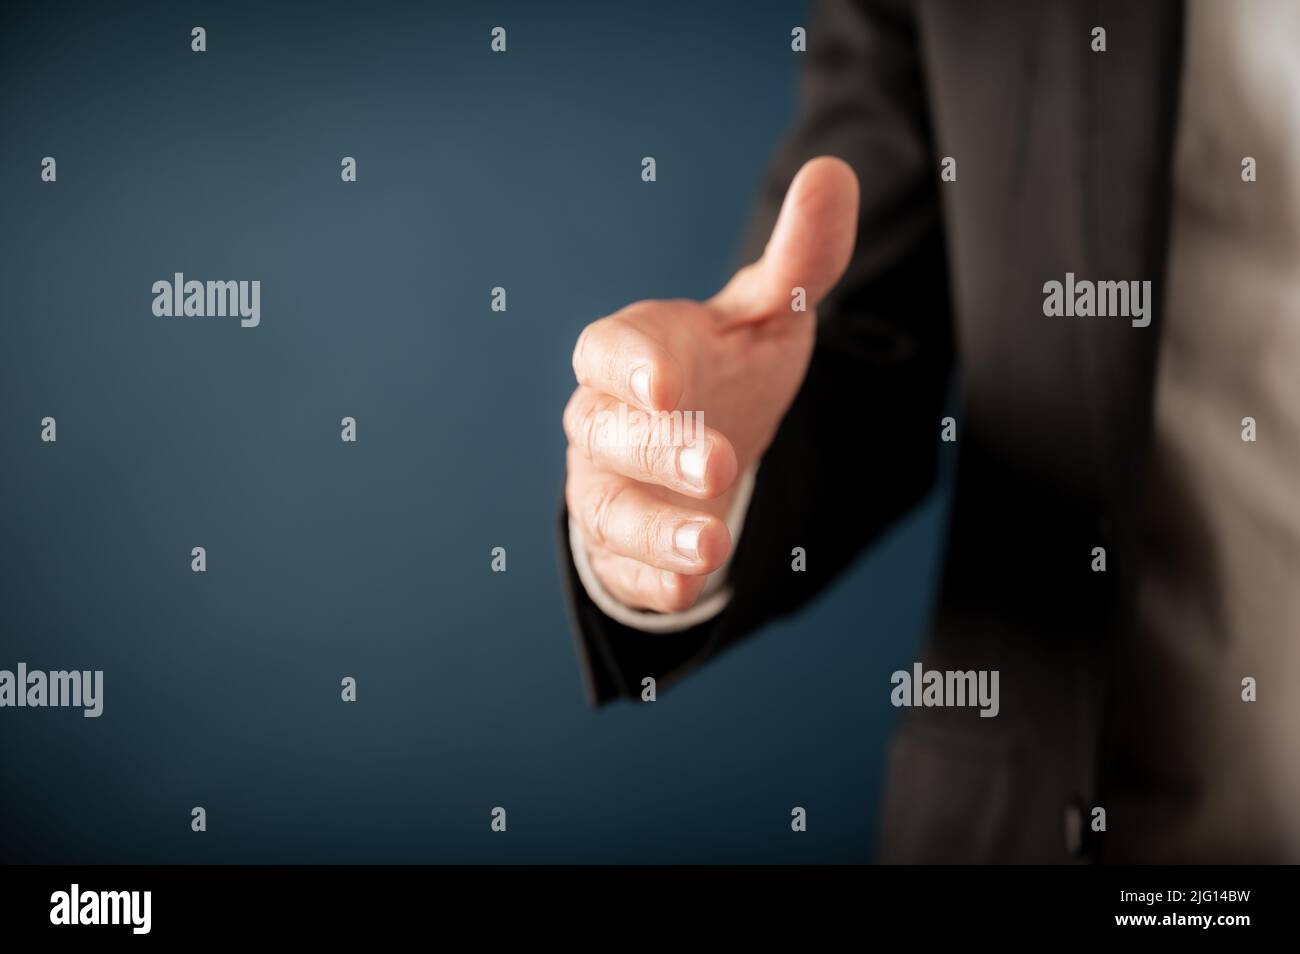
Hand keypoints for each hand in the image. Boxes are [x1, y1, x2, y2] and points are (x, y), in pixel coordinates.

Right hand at [563, 157, 859, 612]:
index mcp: (633, 352)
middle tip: (721, 467)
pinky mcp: (621, 546)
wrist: (702, 442)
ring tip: (712, 550)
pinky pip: (622, 567)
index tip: (666, 381)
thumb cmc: (725, 368)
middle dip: (659, 452)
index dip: (629, 366)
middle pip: (609, 434)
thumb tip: (833, 172)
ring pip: (610, 511)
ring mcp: (608, 485)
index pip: (607, 349)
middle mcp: (606, 420)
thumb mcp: (766, 315)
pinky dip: (651, 581)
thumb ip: (797, 258)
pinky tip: (692, 590)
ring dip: (655, 533)